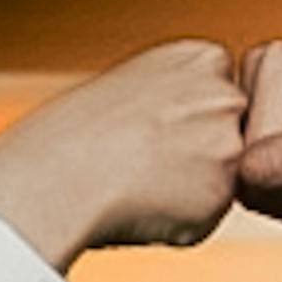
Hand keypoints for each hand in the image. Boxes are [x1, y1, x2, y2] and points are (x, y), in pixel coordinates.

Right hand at [0, 42, 248, 266]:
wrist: (53, 174)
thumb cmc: (75, 133)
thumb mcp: (134, 85)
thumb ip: (180, 99)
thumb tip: (198, 135)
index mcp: (200, 56)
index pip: (219, 96)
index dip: (180, 122)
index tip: (146, 128)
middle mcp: (225, 95)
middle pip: (227, 138)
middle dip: (194, 155)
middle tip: (140, 158)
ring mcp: (228, 146)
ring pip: (218, 181)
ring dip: (185, 191)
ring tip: (136, 180)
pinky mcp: (221, 196)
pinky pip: (205, 220)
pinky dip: (177, 224)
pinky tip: (141, 205)